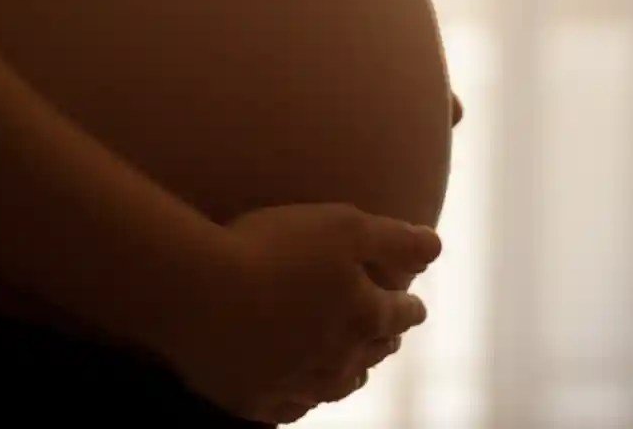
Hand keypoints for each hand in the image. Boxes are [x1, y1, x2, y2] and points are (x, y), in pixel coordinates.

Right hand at [155, 203, 440, 423]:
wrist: (198, 292)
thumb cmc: (274, 248)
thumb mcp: (344, 225)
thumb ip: (395, 238)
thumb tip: (435, 246)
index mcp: (364, 316)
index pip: (400, 314)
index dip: (408, 307)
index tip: (413, 306)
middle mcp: (338, 358)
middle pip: (372, 353)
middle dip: (382, 340)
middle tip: (384, 334)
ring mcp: (296, 384)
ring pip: (336, 385)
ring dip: (348, 373)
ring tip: (351, 368)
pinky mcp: (254, 401)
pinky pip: (289, 406)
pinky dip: (301, 397)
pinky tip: (298, 393)